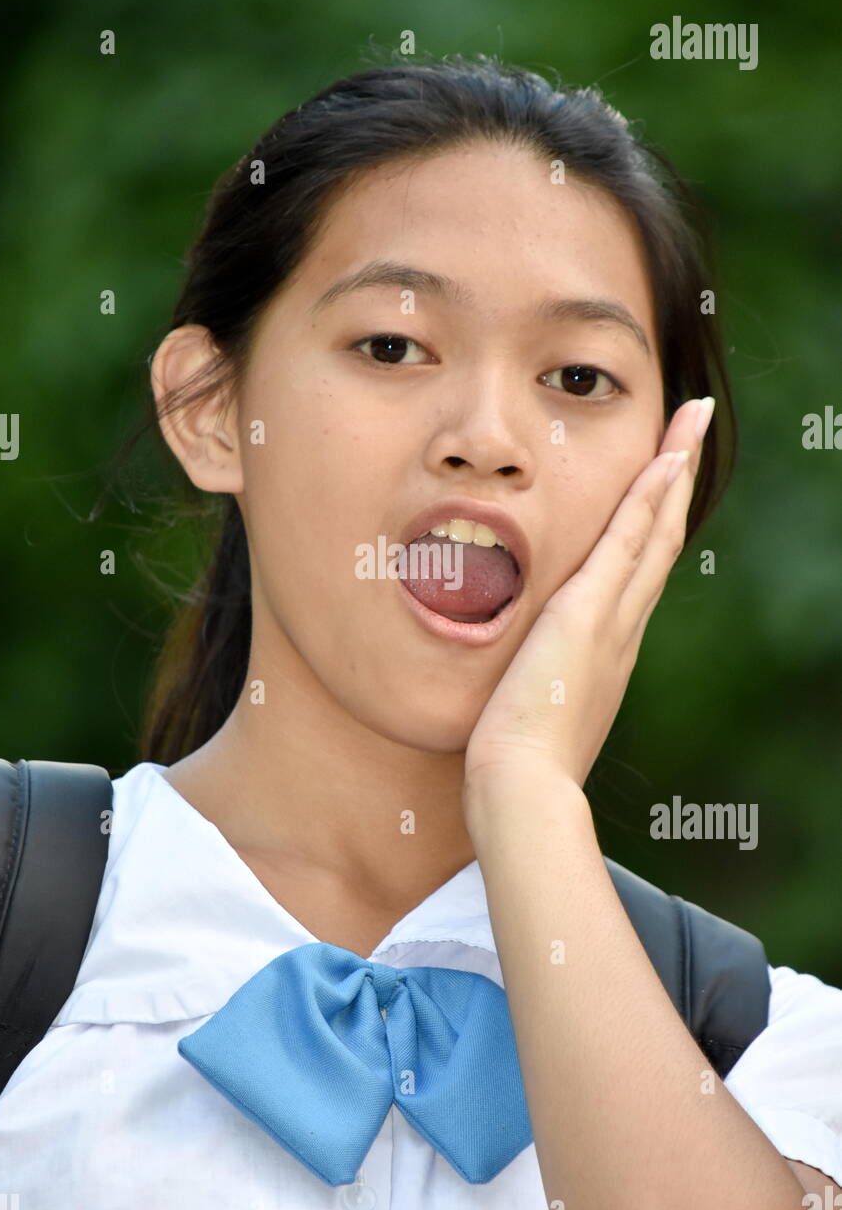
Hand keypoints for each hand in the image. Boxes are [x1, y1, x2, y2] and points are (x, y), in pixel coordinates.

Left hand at [463, 395, 714, 798]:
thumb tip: (516, 688)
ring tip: (694, 420)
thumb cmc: (517, 765)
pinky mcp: (589, 614)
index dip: (654, 525)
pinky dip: (649, 500)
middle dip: (677, 482)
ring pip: (654, 531)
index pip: (636, 573)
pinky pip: (627, 544)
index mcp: (607, 651)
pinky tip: (667, 457)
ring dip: (675, 470)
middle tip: (694, 430)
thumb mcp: (531, 716)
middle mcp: (622, 631)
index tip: (662, 486)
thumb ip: (533, 688)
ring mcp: (612, 621)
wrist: (522, 789)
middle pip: (660, 541)